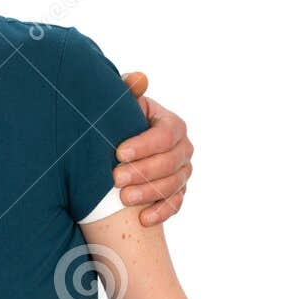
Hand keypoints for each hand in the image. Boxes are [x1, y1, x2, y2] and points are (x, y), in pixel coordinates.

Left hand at [115, 73, 192, 226]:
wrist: (118, 146)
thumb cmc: (118, 122)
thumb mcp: (121, 105)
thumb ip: (128, 92)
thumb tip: (139, 78)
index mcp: (172, 124)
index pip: (166, 135)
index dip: (144, 145)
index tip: (118, 153)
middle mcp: (183, 148)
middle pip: (171, 162)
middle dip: (143, 171)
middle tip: (116, 179)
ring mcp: (182, 172)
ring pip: (173, 184)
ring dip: (149, 192)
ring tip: (123, 198)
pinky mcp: (177, 192)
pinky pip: (176, 204)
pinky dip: (161, 212)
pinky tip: (143, 220)